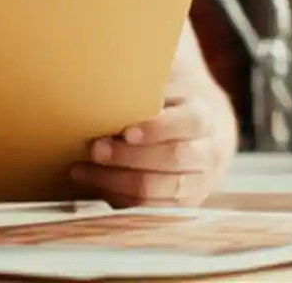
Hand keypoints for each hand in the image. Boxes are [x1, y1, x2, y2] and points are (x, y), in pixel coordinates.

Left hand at [70, 95, 227, 207]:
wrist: (203, 133)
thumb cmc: (171, 103)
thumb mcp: (165, 84)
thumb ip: (143, 86)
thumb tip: (105, 81)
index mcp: (205, 116)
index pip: (190, 122)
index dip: (158, 129)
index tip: (126, 132)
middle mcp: (209, 152)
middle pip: (175, 158)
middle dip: (130, 157)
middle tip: (95, 149)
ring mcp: (200, 183)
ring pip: (162, 190)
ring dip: (118, 182)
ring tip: (82, 170)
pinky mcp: (184, 206)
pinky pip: (152, 210)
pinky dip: (121, 200)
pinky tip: (95, 186)